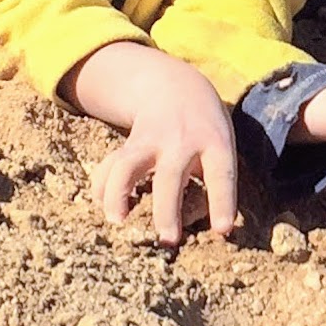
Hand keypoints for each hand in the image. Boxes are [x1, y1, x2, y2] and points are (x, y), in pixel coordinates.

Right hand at [63, 42, 236, 244]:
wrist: (175, 86)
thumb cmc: (206, 128)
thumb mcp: (222, 142)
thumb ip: (213, 176)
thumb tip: (211, 228)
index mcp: (214, 142)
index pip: (221, 174)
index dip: (222, 202)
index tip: (222, 230)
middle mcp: (181, 141)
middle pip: (170, 177)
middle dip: (168, 210)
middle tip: (168, 240)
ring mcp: (151, 140)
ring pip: (128, 166)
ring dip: (119, 194)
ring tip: (119, 221)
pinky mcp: (128, 144)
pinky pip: (110, 165)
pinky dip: (103, 187)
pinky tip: (104, 206)